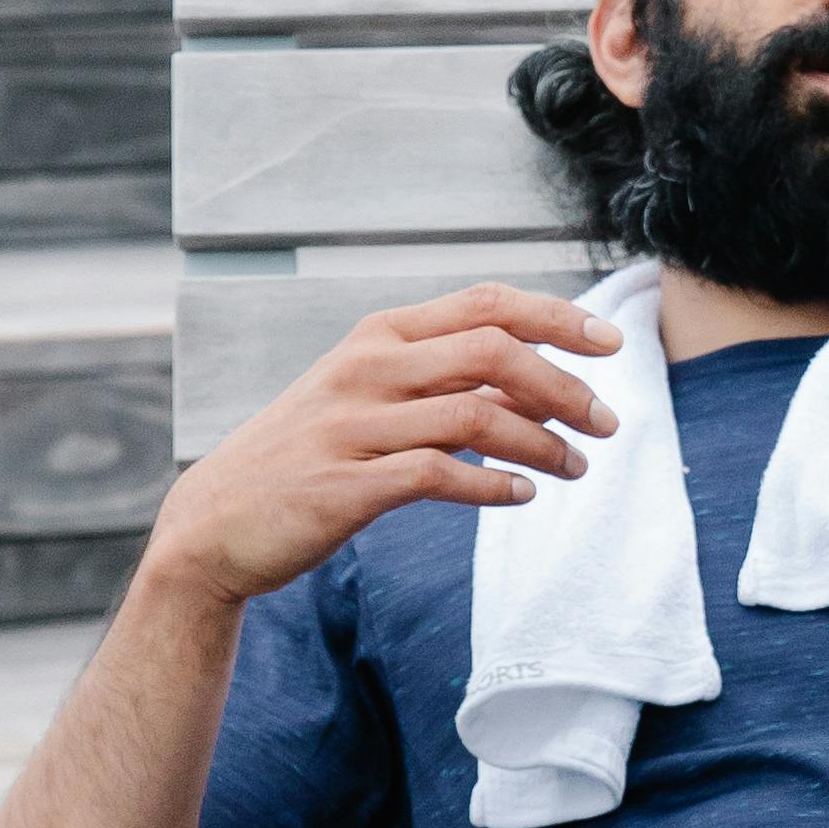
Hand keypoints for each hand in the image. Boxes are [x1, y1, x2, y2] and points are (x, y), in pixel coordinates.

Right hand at [144, 282, 620, 608]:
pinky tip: (523, 496)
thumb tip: (539, 385)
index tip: (611, 343)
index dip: (556, 317)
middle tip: (608, 421)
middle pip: (490, 351)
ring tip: (578, 467)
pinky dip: (492, 486)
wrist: (217, 523)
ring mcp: (353, 427)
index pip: (485, 304)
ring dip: (541, 442)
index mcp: (378, 336)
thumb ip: (444, 385)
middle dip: (563, 384)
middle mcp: (366, 369)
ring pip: (473, 416)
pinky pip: (437, 477)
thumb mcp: (371, 401)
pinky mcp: (345, 487)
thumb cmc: (309, 458)